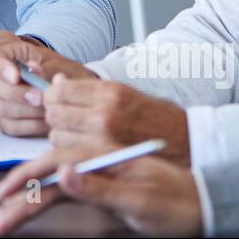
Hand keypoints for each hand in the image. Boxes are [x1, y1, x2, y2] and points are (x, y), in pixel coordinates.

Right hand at [0, 37, 98, 136]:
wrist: (76, 92)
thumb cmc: (66, 73)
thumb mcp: (59, 65)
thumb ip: (44, 68)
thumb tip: (33, 69)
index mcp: (10, 54)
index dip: (0, 67)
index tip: (16, 77)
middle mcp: (0, 75)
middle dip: (15, 93)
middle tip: (38, 97)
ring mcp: (1, 98)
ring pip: (0, 107)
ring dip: (25, 111)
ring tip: (48, 109)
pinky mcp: (8, 119)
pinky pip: (9, 125)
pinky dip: (28, 125)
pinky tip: (45, 121)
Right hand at [0, 143, 203, 236]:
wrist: (200, 203)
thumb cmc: (176, 202)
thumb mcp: (142, 199)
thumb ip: (101, 188)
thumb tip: (65, 174)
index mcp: (104, 155)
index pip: (55, 163)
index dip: (26, 178)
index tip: (4, 195)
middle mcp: (95, 160)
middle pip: (46, 176)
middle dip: (15, 196)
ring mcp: (94, 174)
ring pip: (49, 187)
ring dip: (22, 202)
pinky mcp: (96, 187)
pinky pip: (60, 192)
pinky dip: (38, 200)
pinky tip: (22, 205)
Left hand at [43, 76, 190, 164]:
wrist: (186, 143)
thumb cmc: (155, 117)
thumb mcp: (123, 93)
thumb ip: (87, 89)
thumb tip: (57, 80)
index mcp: (109, 91)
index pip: (59, 90)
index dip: (53, 96)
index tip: (57, 101)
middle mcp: (104, 113)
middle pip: (53, 113)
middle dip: (54, 117)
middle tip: (65, 120)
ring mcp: (104, 139)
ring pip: (56, 136)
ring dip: (60, 136)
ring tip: (76, 136)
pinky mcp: (104, 159)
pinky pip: (70, 153)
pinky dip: (69, 152)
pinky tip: (81, 149)